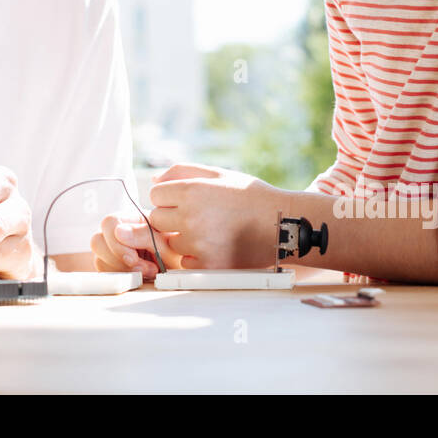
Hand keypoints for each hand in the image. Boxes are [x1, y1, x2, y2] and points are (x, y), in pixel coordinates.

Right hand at [90, 210, 181, 279]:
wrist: (183, 267)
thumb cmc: (177, 252)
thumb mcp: (166, 243)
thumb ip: (144, 235)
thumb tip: (119, 231)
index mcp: (132, 220)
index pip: (109, 223)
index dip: (117, 244)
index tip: (133, 259)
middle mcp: (119, 232)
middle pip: (97, 241)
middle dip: (118, 259)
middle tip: (141, 268)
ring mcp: (113, 248)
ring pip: (99, 257)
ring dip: (120, 269)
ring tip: (144, 272)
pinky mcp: (112, 263)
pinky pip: (103, 270)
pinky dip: (119, 275)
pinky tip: (137, 276)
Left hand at [147, 163, 285, 268]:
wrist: (282, 224)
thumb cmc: (250, 196)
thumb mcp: (218, 173)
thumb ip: (182, 171)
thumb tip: (155, 180)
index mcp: (191, 191)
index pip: (155, 195)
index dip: (169, 196)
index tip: (185, 199)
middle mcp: (190, 218)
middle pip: (156, 220)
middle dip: (170, 217)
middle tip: (196, 216)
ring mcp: (198, 245)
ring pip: (171, 242)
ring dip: (183, 238)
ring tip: (210, 230)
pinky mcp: (208, 266)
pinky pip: (186, 262)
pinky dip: (196, 256)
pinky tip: (216, 246)